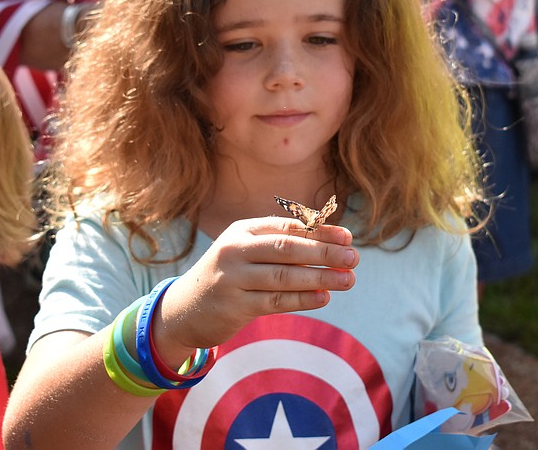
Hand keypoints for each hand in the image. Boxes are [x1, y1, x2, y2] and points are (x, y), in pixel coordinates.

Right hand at [156, 217, 357, 352]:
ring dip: (321, 277)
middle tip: (353, 257)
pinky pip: (276, 301)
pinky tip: (324, 297)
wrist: (184, 310)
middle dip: (324, 252)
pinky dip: (303, 299)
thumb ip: (280, 246)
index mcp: (242, 230)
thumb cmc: (228, 277)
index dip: (320, 231)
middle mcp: (235, 250)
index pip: (287, 227)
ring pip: (284, 276)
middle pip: (287, 248)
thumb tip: (331, 244)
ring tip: (348, 279)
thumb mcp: (246, 252)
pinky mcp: (234, 306)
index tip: (347, 237)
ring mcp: (233, 278)